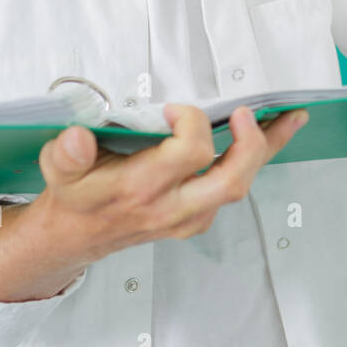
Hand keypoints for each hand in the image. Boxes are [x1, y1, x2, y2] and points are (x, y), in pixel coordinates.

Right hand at [34, 103, 308, 261]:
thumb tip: (76, 137)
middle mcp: (170, 207)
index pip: (189, 154)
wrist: (75, 236)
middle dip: (252, 144)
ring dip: (264, 150)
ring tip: (288, 118)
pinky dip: (251, 161)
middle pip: (230, 182)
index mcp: (141, 189)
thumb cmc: (74, 196)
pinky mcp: (195, 217)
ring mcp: (187, 216)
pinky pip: (231, 190)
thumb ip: (67, 153)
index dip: (191, 123)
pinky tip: (264, 137)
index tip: (176, 109)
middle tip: (251, 111)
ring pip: (238, 187)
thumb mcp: (58, 170)